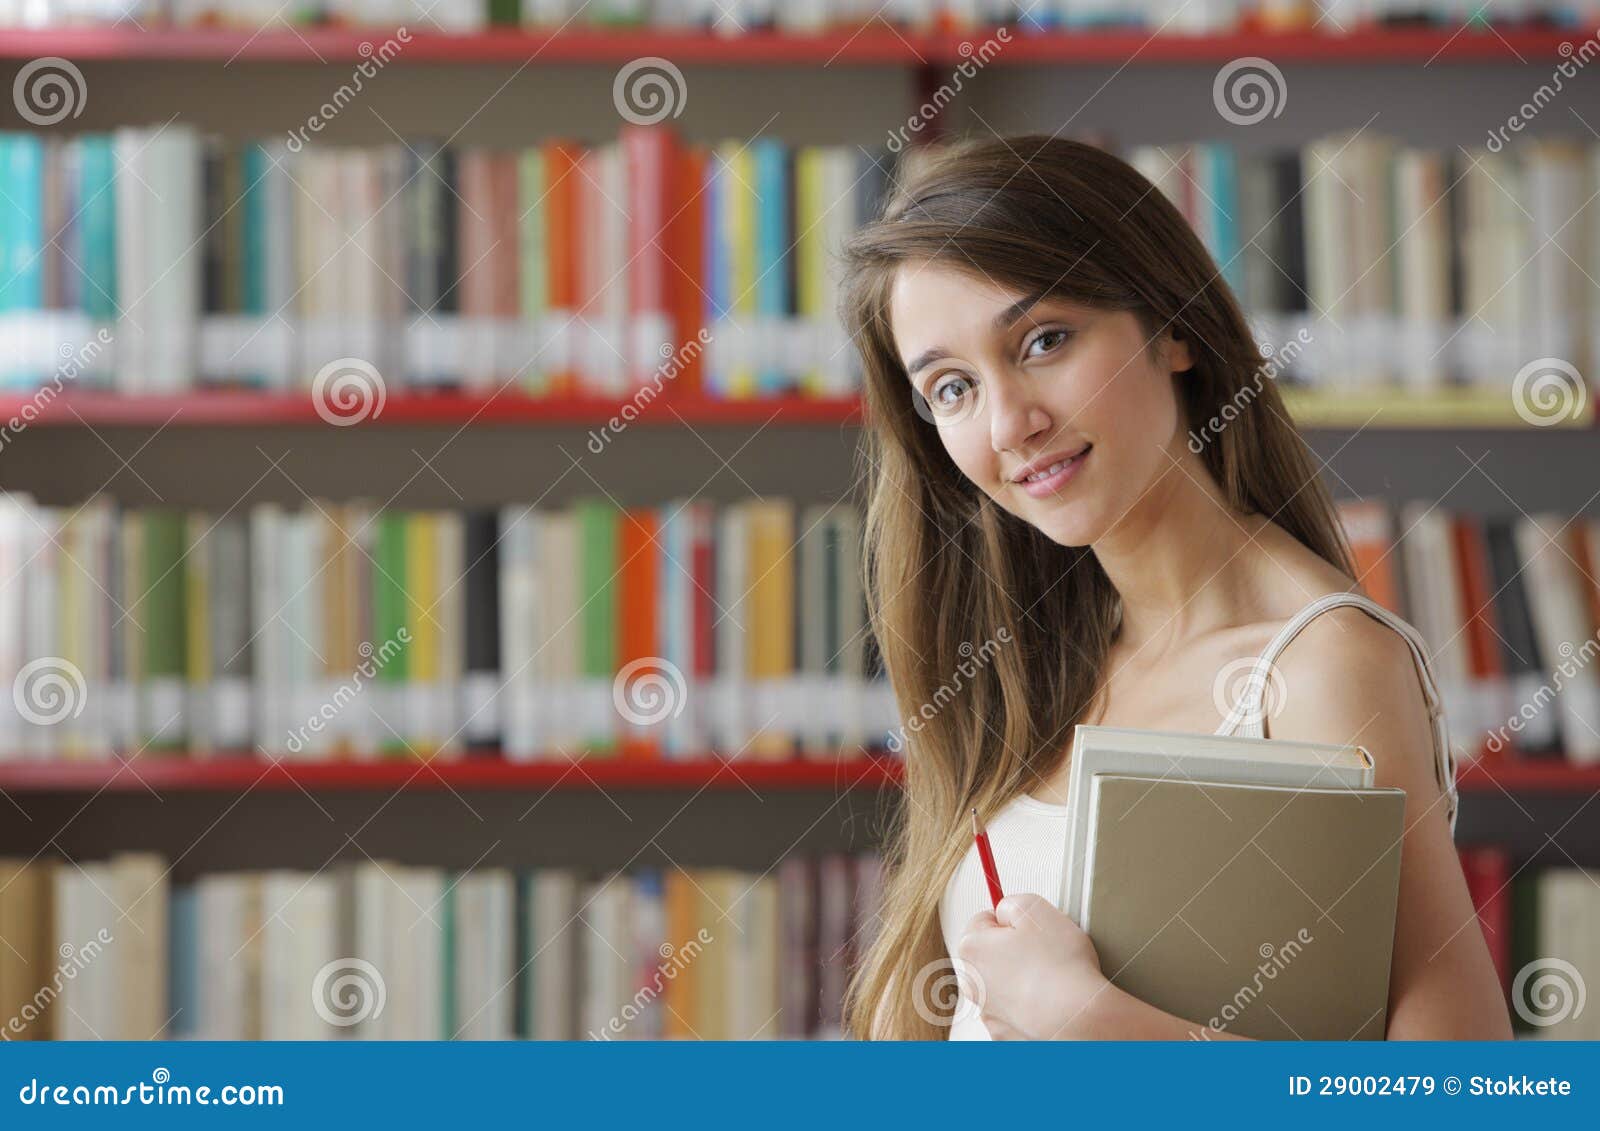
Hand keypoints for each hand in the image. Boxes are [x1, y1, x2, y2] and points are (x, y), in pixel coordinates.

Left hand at [956, 892, 1115, 1039]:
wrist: (1079, 1019)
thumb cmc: (1060, 967)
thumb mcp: (1033, 906)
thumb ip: (1010, 903)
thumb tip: (1005, 912)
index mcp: (972, 949)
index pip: (984, 921)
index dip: (1012, 920)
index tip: (1028, 926)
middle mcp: (973, 984)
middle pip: (991, 955)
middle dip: (1014, 951)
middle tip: (1044, 951)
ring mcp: (989, 1014)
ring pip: (1005, 986)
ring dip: (1023, 981)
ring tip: (1052, 979)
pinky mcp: (1007, 1037)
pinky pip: (1018, 1014)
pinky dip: (1032, 1009)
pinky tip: (1051, 1004)